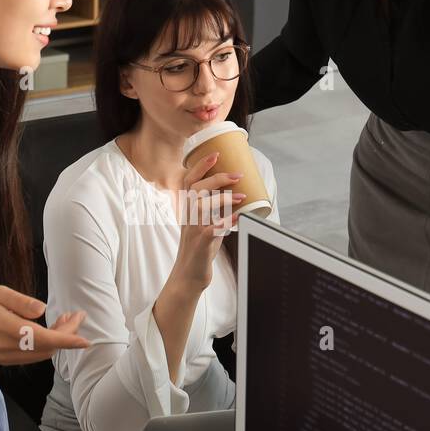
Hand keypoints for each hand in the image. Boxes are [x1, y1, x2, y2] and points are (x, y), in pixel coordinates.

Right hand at [0, 285, 88, 364]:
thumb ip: (21, 301)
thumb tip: (43, 310)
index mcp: (6, 328)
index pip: (44, 338)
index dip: (67, 340)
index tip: (85, 340)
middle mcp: (7, 347)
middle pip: (47, 347)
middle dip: (67, 334)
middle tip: (75, 316)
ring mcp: (6, 356)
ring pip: (42, 354)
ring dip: (57, 341)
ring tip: (64, 321)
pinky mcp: (4, 359)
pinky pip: (32, 356)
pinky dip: (46, 346)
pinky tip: (49, 332)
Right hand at [168, 150, 245, 292]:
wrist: (189, 276)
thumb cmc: (199, 249)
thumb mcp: (204, 223)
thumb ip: (214, 209)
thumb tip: (235, 194)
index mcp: (188, 210)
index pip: (189, 182)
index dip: (200, 166)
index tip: (215, 154)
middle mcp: (188, 217)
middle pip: (196, 190)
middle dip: (217, 178)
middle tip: (237, 175)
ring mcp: (193, 230)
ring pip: (201, 206)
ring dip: (223, 198)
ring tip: (242, 196)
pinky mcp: (201, 244)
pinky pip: (212, 229)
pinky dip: (226, 221)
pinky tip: (239, 217)